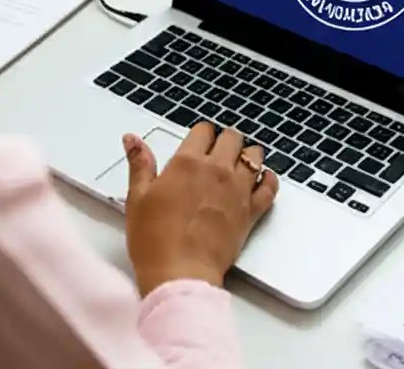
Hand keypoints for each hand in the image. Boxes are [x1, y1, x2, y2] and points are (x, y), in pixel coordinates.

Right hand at [122, 122, 279, 295]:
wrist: (180, 273)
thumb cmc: (154, 240)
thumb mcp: (137, 198)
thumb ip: (140, 164)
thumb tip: (133, 139)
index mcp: (187, 163)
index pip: (203, 131)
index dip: (201, 134)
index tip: (199, 141)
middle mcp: (216, 170)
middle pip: (232, 137)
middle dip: (226, 140)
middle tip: (219, 151)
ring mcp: (237, 190)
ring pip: (255, 156)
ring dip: (248, 155)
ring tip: (239, 163)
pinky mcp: (251, 212)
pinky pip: (270, 187)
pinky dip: (269, 179)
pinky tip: (262, 179)